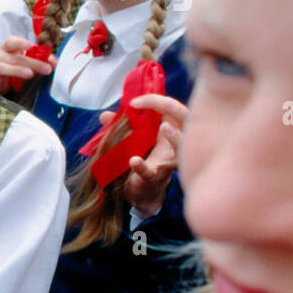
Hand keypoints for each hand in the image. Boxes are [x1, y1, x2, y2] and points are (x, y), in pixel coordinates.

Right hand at [0, 36, 56, 92]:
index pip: (10, 42)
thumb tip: (54, 62)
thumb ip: (42, 60)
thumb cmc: (17, 68)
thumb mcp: (30, 62)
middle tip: (46, 69)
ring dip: (17, 70)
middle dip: (32, 62)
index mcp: (8, 48)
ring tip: (30, 74)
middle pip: (14, 57)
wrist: (3, 82)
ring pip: (3, 68)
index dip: (19, 42)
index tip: (30, 46)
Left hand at [98, 93, 187, 217]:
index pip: (172, 108)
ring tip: (164, 128)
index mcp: (168, 131)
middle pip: (187, 122)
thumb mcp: (131, 140)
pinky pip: (151, 172)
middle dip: (175, 109)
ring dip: (175, 137)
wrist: (143, 192)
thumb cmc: (143, 160)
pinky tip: (134, 161)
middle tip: (161, 104)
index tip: (134, 101)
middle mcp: (173, 144)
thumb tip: (105, 115)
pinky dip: (142, 167)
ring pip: (180, 148)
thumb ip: (119, 126)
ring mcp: (167, 161)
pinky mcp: (154, 178)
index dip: (157, 100)